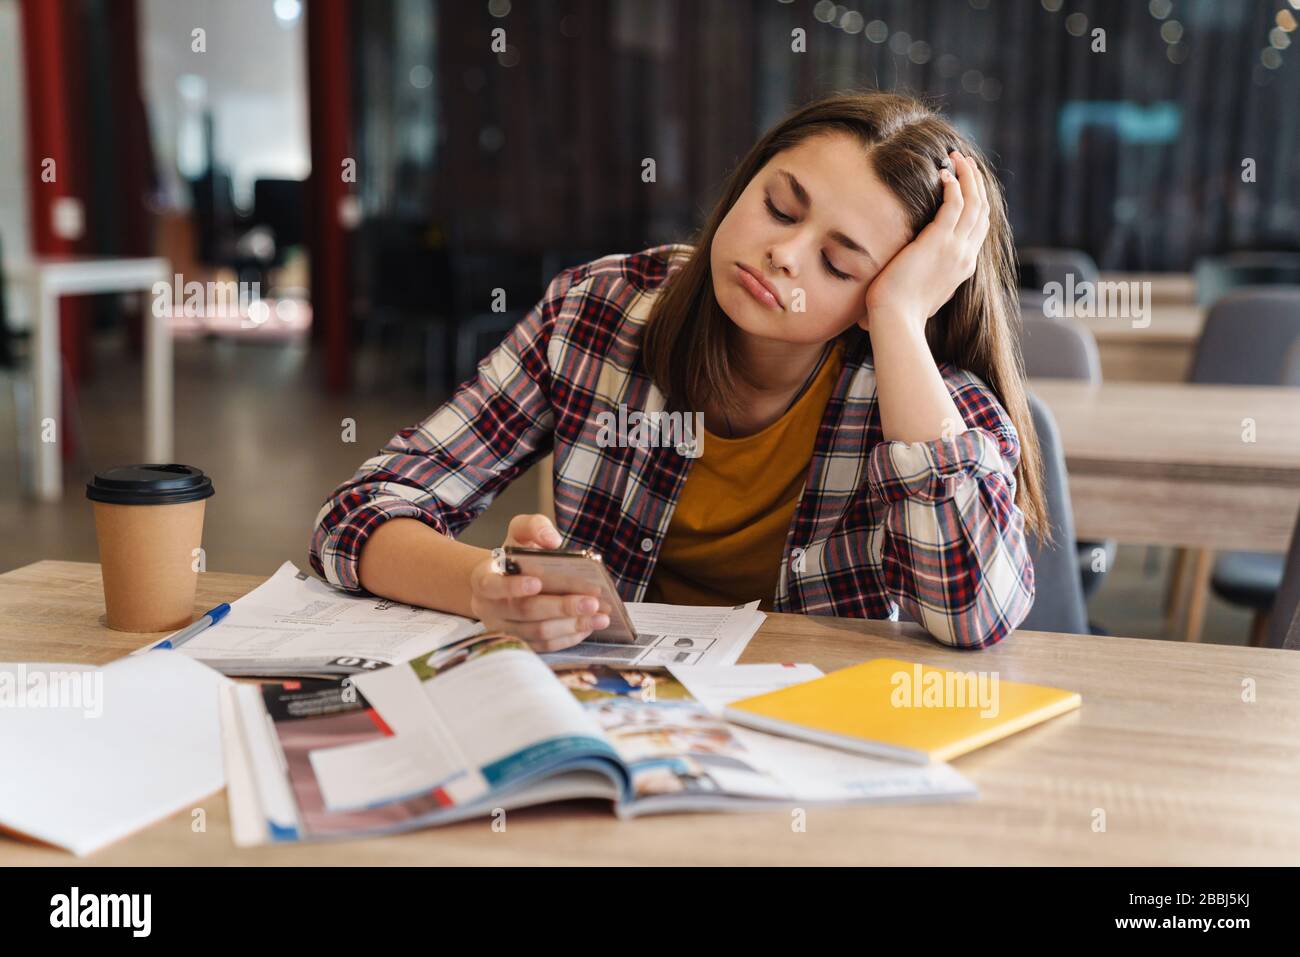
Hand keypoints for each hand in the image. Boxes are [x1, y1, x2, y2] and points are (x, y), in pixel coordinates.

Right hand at [468, 513, 609, 652]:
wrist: (503, 582)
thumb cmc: (515, 556)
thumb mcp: (520, 533)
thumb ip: (534, 527)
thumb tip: (552, 540)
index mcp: (484, 579)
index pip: (491, 586)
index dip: (513, 586)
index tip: (537, 583)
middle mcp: (489, 608)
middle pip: (524, 611)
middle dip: (561, 607)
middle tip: (592, 601)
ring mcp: (504, 630)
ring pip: (538, 633)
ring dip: (572, 625)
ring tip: (600, 616)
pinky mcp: (520, 644)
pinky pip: (545, 646)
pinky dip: (569, 637)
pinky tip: (589, 626)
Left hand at [861, 149, 990, 331]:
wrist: (897, 320)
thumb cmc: (900, 312)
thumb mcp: (922, 292)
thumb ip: (925, 276)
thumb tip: (911, 272)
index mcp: (963, 267)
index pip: (979, 228)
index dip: (977, 202)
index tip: (967, 185)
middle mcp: (965, 256)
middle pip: (982, 210)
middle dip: (976, 182)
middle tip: (966, 162)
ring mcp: (955, 248)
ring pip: (974, 202)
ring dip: (967, 176)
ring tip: (957, 157)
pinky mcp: (938, 241)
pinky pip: (954, 205)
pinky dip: (953, 186)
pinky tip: (944, 173)